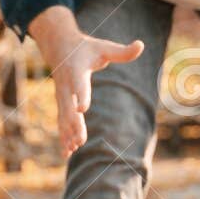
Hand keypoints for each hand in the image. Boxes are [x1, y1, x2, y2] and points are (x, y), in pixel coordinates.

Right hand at [28, 6, 145, 157]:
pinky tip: (67, 153)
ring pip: (63, 117)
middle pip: (68, 106)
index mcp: (77, 70)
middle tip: (80, 140)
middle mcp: (65, 84)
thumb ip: (122, 51)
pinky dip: (63, 136)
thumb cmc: (86, 48)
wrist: (59, 47)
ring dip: (68, 133)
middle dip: (74, 124)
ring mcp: (61, 95)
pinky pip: (61, 121)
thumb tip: (141, 45)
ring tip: (74, 149)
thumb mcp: (104, 47)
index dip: (81, 95)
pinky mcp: (61, 103)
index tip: (82, 108)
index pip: (79, 84)